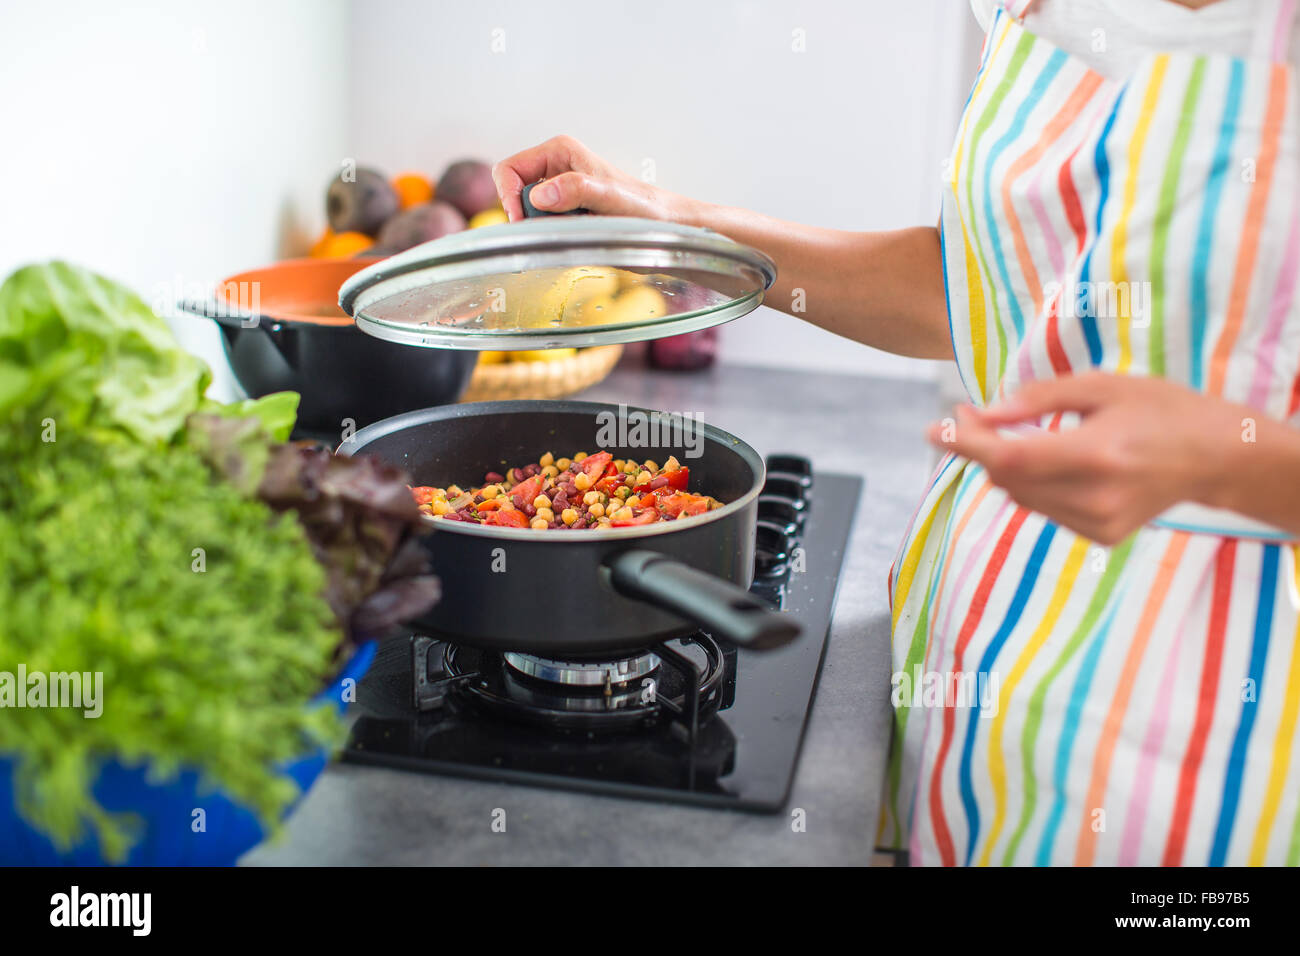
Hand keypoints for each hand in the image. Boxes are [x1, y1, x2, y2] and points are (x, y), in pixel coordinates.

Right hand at [492, 135, 692, 222]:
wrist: (666, 226)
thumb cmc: (645, 209)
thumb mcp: (611, 199)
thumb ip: (578, 191)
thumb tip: (540, 195)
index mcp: (559, 151)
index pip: (507, 170)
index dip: (509, 198)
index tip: (525, 223)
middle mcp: (556, 166)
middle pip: (514, 192)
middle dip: (528, 216)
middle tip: (559, 229)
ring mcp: (559, 189)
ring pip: (527, 212)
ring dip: (543, 228)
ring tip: (575, 230)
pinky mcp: (565, 210)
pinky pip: (542, 225)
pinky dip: (551, 235)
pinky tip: (576, 237)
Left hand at [926, 372, 1245, 544]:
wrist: (1217, 457)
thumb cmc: (1160, 409)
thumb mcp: (1101, 386)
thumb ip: (1038, 400)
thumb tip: (982, 413)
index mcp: (1098, 454)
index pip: (1010, 457)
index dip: (966, 443)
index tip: (935, 427)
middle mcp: (1096, 497)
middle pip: (1007, 479)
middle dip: (978, 447)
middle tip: (966, 416)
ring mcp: (1099, 523)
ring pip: (1019, 496)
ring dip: (1001, 465)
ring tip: (1001, 432)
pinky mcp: (1101, 536)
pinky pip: (1043, 508)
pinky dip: (1030, 483)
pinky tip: (1046, 460)